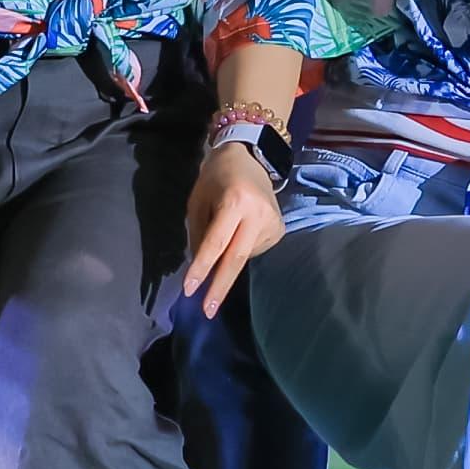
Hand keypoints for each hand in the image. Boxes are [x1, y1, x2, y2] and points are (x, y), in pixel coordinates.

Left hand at [180, 133, 281, 310]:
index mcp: (234, 202)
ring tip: (226, 231)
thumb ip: (198, 234)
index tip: (190, 290)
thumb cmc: (216, 178)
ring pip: (244, 256)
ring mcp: (273, 222)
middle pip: (236, 258)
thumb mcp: (198, 201)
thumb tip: (201, 268)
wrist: (250, 157)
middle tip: (207, 311)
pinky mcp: (280, 229)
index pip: (216, 243)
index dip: (202, 268)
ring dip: (227, 258)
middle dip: (220, 287)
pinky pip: (254, 251)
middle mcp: (257, 213)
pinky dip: (241, 249)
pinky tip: (240, 231)